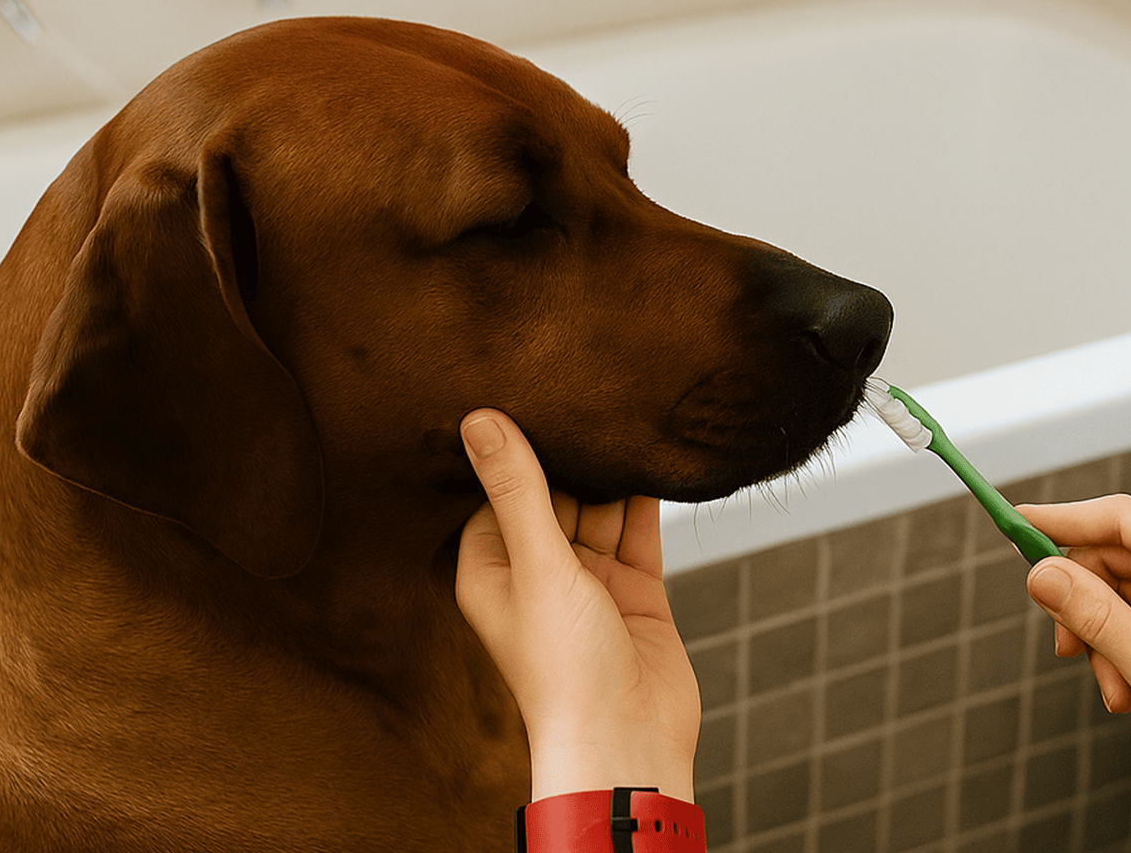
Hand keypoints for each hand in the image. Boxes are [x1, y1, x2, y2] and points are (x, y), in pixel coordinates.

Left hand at [455, 409, 699, 801]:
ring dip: (610, 474)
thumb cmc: (564, 671)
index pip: (497, 493)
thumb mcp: (538, 564)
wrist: (629, 742)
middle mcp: (537, 575)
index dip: (514, 450)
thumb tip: (477, 420)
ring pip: (598, 511)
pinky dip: (645, 499)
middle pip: (552, 498)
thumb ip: (516, 489)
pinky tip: (653, 455)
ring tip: (623, 410)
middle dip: (568, 457)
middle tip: (586, 387)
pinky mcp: (635, 593)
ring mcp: (588, 584)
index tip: (528, 391)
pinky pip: (638, 532)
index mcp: (491, 571)